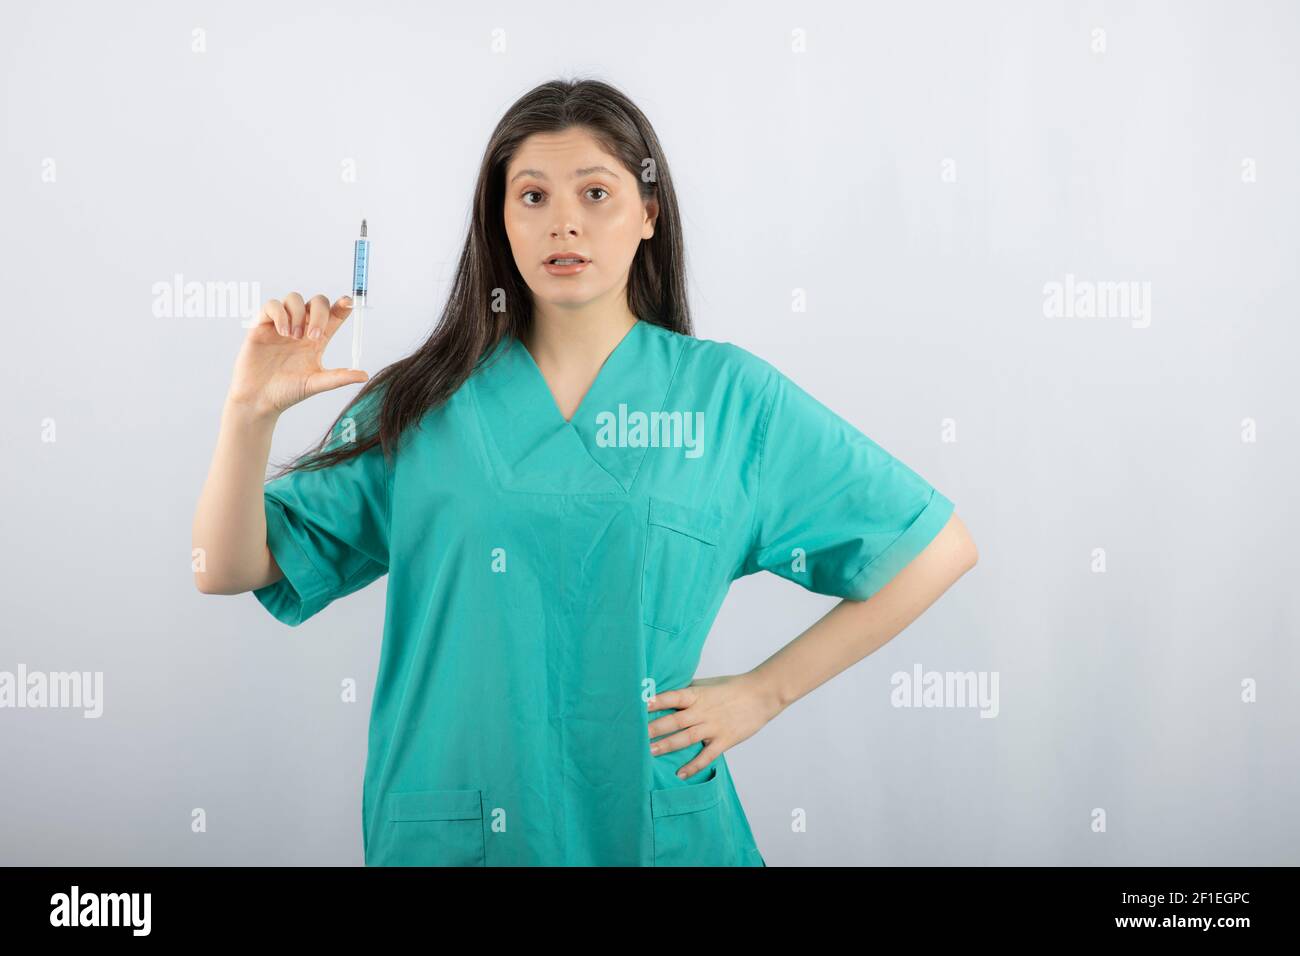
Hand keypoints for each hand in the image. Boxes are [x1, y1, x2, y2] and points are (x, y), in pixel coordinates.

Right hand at [226, 291, 367, 418]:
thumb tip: (364, 376)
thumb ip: (339, 377)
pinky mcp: (262, 325)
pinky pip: (272, 305)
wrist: (260, 399)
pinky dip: (280, 315)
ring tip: (294, 337)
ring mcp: (282, 325)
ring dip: (297, 314)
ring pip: (294, 298)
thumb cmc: (288, 391)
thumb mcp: (317, 383)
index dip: (342, 305)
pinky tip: (283, 332)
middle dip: (319, 313)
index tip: (348, 302)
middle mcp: (301, 328)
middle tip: (314, 336)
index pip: (333, 315)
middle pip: (316, 302)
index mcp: (317, 339)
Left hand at [647, 672, 783, 779]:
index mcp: (697, 694)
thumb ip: (688, 691)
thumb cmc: (732, 687)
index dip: (656, 702)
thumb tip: (665, 694)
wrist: (761, 695)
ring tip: (649, 752)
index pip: (672, 697)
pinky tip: (680, 773)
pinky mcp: (724, 740)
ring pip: (686, 738)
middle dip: (654, 729)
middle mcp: (703, 711)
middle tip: (635, 737)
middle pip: (675, 721)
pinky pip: (706, 756)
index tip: (638, 706)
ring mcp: (713, 727)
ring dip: (667, 745)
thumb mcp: (707, 684)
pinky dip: (693, 766)